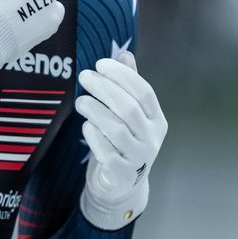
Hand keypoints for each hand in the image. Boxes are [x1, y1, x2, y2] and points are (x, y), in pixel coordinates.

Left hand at [76, 51, 167, 228]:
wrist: (121, 185)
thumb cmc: (124, 140)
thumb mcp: (130, 114)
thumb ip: (128, 86)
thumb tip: (124, 54)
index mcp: (157, 120)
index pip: (145, 92)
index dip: (122, 75)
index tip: (100, 63)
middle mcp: (152, 139)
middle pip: (129, 109)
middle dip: (104, 88)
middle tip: (84, 76)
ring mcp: (138, 158)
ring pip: (117, 129)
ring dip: (95, 110)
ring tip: (80, 101)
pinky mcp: (121, 175)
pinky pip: (106, 152)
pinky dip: (94, 136)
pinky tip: (87, 126)